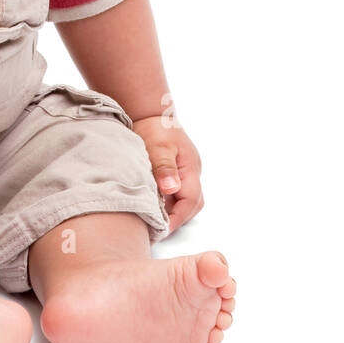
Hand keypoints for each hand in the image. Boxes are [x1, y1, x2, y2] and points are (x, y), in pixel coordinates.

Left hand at [131, 114, 203, 233]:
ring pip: (185, 199)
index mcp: (191, 169)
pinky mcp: (176, 172)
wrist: (150, 113)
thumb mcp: (158, 147)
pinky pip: (176, 192)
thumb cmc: (155, 128)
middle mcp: (192, 173)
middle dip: (178, 218)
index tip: (162, 229)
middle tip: (158, 229)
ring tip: (154, 220)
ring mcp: (185, 173)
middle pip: (192, 204)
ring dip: (172, 211)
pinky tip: (152, 205)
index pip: (191, 201)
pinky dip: (167, 202)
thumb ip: (164, 168)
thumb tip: (171, 189)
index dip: (177, 217)